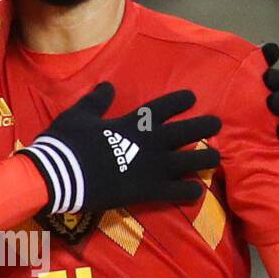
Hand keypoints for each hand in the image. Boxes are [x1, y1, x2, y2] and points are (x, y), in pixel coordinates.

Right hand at [23, 84, 221, 214]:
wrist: (61, 174)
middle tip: (217, 123)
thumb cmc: (67, 143)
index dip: (180, 100)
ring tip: (215, 158)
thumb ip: (97, 100)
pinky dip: (190, 192)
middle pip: (186, 131)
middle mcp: (150, 142)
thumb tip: (108, 86)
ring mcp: (152, 167)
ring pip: (190, 161)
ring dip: (205, 158)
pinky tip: (198, 192)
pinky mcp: (148, 190)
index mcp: (134, 123)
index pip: (164, 106)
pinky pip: (177, 191)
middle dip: (204, 126)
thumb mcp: (79, 114)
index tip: (192, 97)